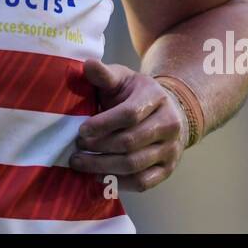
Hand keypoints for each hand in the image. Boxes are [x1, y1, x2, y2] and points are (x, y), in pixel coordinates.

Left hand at [69, 58, 186, 191]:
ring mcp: (171, 149)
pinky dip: (118, 183)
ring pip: (134, 165)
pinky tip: (98, 177)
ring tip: (80, 163)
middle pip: (130, 142)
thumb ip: (104, 75)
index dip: (103, 124)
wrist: (169, 111)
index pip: (129, 114)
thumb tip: (87, 64)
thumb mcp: (122, 79)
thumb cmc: (136, 94)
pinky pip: (142, 182)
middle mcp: (169, 124)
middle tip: (76, 149)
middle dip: (98, 147)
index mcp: (156, 97)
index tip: (81, 130)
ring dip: (103, 167)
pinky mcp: (168, 169)